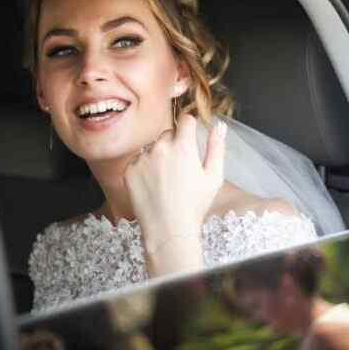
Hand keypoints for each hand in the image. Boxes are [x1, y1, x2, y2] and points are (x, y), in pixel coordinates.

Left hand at [125, 115, 226, 242]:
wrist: (168, 230)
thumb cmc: (194, 205)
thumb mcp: (214, 176)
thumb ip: (216, 146)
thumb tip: (219, 124)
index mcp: (183, 147)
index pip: (185, 120)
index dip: (190, 127)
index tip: (190, 138)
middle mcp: (160, 148)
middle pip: (168, 133)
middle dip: (174, 144)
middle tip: (180, 168)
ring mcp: (142, 159)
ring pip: (152, 147)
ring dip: (158, 155)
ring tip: (166, 179)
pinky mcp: (129, 171)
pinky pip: (138, 160)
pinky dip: (144, 168)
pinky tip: (153, 185)